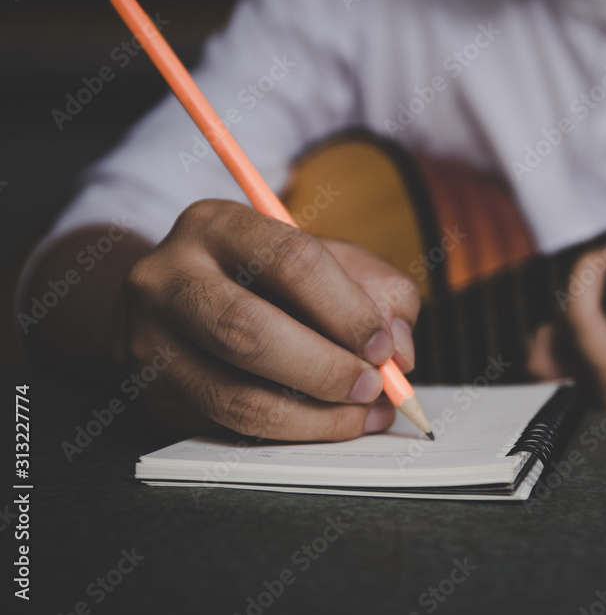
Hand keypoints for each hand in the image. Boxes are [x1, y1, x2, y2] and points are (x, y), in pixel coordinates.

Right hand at [121, 199, 419, 440]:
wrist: (176, 300)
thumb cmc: (267, 277)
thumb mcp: (325, 258)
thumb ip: (378, 290)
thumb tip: (399, 350)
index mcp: (216, 225)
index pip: (289, 262)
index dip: (347, 311)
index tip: (382, 347)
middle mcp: (168, 278)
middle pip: (249, 332)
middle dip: (326, 370)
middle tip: (372, 388)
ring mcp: (151, 341)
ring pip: (236, 398)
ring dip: (314, 419)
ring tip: (360, 415)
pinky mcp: (153, 396)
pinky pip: (230, 430)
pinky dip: (290, 435)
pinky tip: (326, 425)